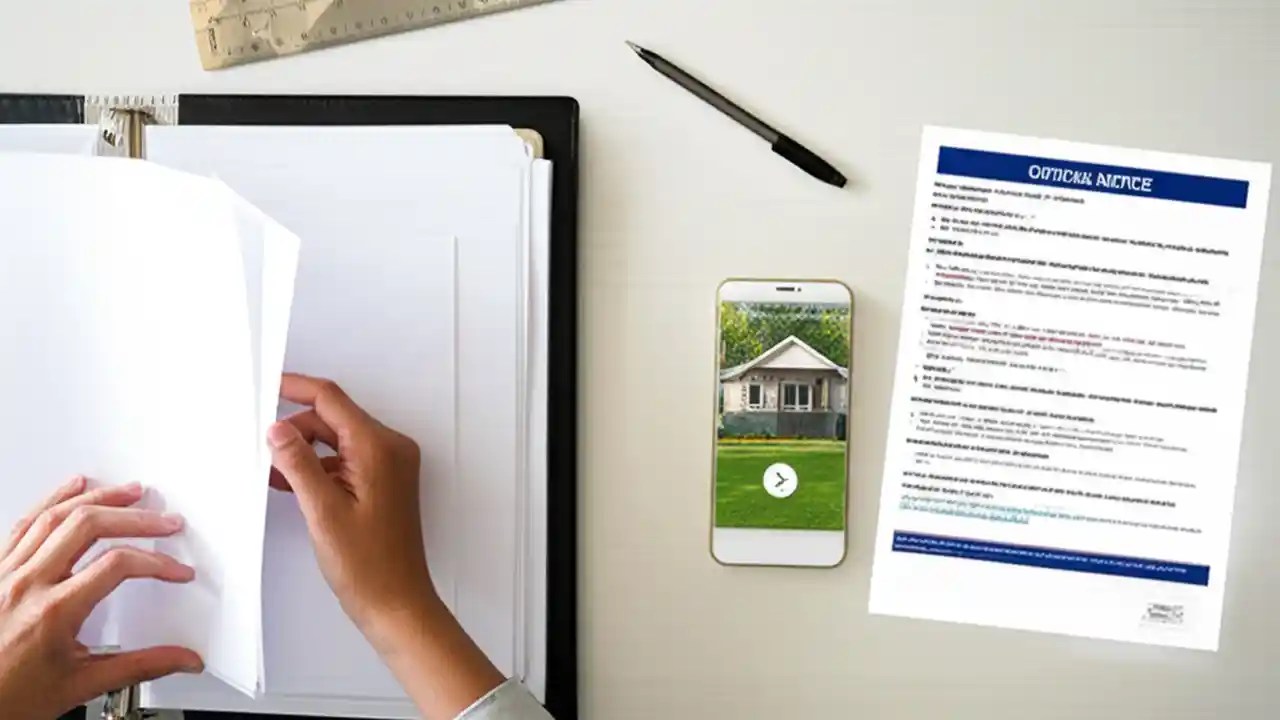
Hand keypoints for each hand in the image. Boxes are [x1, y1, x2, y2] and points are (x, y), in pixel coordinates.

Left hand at [0, 477, 201, 719]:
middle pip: (87, 526)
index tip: (176, 571)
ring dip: (97, 498)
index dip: (156, 563)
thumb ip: (140, 666)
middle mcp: (26, 585)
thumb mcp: (81, 685)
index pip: (116, 565)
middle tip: (164, 520)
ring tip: (128, 491)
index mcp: (52, 612)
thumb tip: (184, 659)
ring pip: (54, 516)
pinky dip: (51, 500)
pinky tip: (71, 488)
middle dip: (134, 518)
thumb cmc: (10, 699)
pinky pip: (23, 524)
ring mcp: (6, 574)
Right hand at [268, 373, 503, 718]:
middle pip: (332, 418)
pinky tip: (288, 483)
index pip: (331, 399)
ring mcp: (388, 465)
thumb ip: (298, 464)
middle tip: (259, 447)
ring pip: (335, 440)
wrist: (396, 602)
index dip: (295, 388)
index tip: (267, 386)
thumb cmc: (368, 565)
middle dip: (294, 429)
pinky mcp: (382, 481)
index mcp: (378, 448)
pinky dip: (317, 467)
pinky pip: (344, 460)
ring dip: (303, 451)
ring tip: (269, 471)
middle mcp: (389, 449)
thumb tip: (277, 429)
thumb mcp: (322, 511)